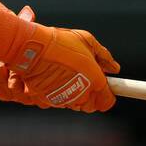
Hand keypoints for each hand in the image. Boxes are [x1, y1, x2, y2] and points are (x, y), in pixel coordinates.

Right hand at [0, 7, 119, 111]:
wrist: (32, 49)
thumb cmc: (59, 42)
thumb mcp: (87, 40)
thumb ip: (103, 56)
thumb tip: (113, 66)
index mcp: (94, 82)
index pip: (107, 101)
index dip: (107, 94)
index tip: (105, 86)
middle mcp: (80, 95)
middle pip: (90, 105)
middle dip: (88, 93)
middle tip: (82, 76)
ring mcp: (63, 100)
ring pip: (72, 103)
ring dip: (71, 92)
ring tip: (64, 72)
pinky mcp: (47, 101)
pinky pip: (56, 101)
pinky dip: (55, 92)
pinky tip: (52, 77)